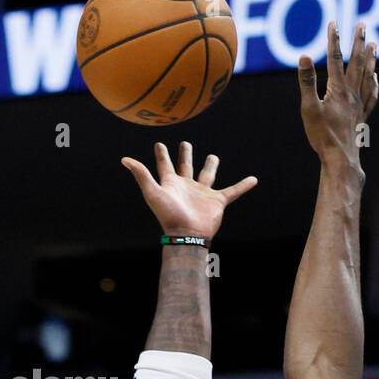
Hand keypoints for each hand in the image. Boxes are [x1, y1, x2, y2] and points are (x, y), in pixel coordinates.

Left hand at [122, 141, 256, 240]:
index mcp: (171, 184)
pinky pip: (233, 191)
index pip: (165, 165)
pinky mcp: (217, 201)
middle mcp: (186, 187)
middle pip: (186, 166)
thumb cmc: (168, 215)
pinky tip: (253, 179)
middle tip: (185, 143)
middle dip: (186, 155)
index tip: (159, 144)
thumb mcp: (153, 192)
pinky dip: (243, 186)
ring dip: (210, 165)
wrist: (187, 234)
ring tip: (213, 156)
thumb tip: (124, 159)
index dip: (162, 155)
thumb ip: (141, 175)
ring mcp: (202, 193)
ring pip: (207, 175)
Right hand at [297, 21, 378, 166]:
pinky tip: (376, 78)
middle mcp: (352, 93)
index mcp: (338, 89)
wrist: (340, 158)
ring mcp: (359, 104)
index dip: (334, 39)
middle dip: (358, 42)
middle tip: (362, 25)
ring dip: (370, 58)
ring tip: (374, 44)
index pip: (335, 59)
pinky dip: (374, 83)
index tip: (333, 23)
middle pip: (357, 62)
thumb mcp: (309, 108)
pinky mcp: (361, 116)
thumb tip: (304, 56)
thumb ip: (307, 82)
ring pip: (367, 76)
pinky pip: (371, 95)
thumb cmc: (322, 135)